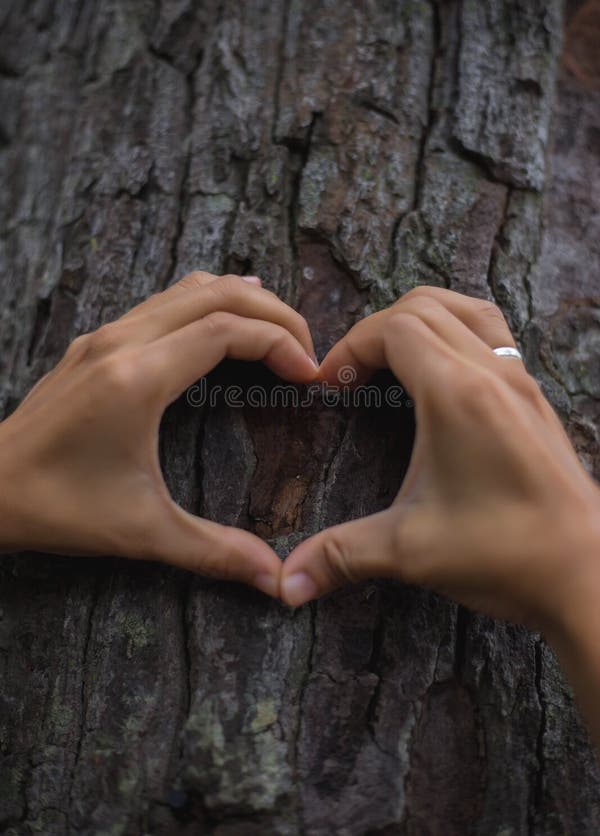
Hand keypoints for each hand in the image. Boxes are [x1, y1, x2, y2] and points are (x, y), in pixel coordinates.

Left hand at [0, 272, 317, 596]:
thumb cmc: (56, 508)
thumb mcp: (142, 532)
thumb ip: (215, 552)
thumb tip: (276, 581)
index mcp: (137, 378)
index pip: (227, 329)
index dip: (280, 344)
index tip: (310, 375)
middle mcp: (122, 342)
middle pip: (217, 293)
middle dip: (274, 314)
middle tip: (308, 348)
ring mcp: (105, 336)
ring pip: (189, 287)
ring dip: (242, 300)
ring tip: (279, 331)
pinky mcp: (96, 343)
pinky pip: (164, 301)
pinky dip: (207, 302)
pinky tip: (223, 321)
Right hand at [281, 287, 599, 636]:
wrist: (586, 574)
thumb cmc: (507, 555)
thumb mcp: (411, 551)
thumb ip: (341, 555)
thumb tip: (287, 583)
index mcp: (457, 394)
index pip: (393, 328)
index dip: (350, 346)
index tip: (328, 384)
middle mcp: (492, 373)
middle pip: (423, 306)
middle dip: (375, 330)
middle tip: (352, 376)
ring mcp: (519, 381)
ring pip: (464, 308)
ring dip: (420, 317)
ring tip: (391, 357)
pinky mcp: (534, 397)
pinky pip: (494, 333)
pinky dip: (457, 330)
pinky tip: (442, 373)